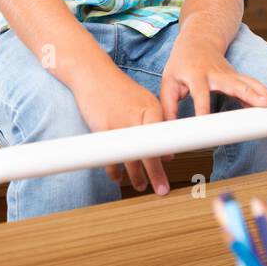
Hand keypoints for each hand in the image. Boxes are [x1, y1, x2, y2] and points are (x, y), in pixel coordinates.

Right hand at [74, 69, 171, 194]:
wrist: (93, 74)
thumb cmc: (119, 91)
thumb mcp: (144, 103)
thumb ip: (157, 125)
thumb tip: (167, 154)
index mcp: (154, 109)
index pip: (165, 139)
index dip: (168, 157)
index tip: (173, 169)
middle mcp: (140, 117)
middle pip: (150, 153)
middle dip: (157, 175)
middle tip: (162, 190)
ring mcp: (120, 124)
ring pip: (131, 158)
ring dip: (136, 176)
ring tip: (140, 186)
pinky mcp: (102, 128)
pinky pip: (110, 156)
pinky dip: (114, 169)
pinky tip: (117, 176)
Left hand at [159, 32, 266, 122]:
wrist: (198, 41)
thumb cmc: (181, 63)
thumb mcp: (168, 82)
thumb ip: (168, 106)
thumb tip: (168, 128)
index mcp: (196, 75)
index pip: (200, 94)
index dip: (203, 109)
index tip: (206, 124)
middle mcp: (216, 74)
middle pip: (235, 84)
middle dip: (250, 95)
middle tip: (263, 106)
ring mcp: (230, 74)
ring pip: (249, 83)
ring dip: (263, 93)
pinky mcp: (237, 77)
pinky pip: (252, 85)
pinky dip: (264, 93)